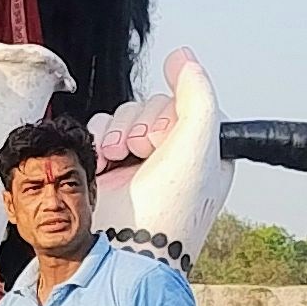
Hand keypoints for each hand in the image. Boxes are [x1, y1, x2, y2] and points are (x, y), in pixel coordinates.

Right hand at [89, 46, 229, 270]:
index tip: (170, 139)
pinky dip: (98, 140)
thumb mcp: (199, 142)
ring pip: (126, 113)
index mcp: (207, 151)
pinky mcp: (113, 165)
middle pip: (153, 104)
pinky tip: (104, 162)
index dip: (173, 113)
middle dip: (141, 125)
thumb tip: (181, 57)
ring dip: (117, 132)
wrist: (124, 248)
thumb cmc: (168, 209)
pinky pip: (103, 126)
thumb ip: (198, 93)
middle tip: (142, 154)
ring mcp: (143, 161)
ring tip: (118, 160)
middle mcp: (176, 155)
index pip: (189, 101)